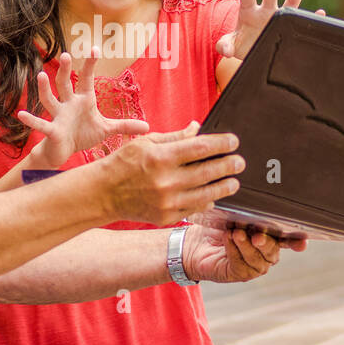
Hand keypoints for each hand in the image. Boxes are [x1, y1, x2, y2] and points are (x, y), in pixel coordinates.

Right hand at [18, 47, 149, 168]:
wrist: (65, 152)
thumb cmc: (83, 135)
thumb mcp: (106, 129)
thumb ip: (125, 125)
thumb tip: (148, 127)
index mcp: (83, 100)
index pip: (87, 78)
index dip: (90, 64)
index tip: (94, 48)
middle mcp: (68, 104)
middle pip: (65, 83)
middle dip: (65, 70)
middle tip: (67, 54)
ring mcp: (58, 116)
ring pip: (50, 99)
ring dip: (45, 89)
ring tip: (40, 75)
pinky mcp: (52, 130)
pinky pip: (41, 124)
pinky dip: (31, 120)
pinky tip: (21, 114)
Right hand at [102, 122, 244, 226]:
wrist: (103, 193)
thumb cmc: (124, 163)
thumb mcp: (146, 142)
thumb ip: (174, 137)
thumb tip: (198, 128)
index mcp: (161, 157)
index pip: (200, 148)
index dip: (221, 143)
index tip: (233, 141)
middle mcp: (166, 181)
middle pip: (208, 172)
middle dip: (228, 166)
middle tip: (240, 162)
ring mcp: (167, 201)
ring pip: (206, 193)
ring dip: (224, 187)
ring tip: (234, 182)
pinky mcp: (166, 216)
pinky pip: (194, 208)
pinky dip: (206, 202)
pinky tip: (214, 196)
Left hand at [181, 223, 306, 283]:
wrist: (193, 241)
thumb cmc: (217, 225)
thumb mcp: (235, 214)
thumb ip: (250, 211)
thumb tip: (259, 199)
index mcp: (270, 237)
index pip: (289, 240)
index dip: (297, 242)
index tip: (301, 242)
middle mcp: (266, 253)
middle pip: (274, 250)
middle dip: (266, 242)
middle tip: (257, 234)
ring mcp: (254, 266)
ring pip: (259, 259)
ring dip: (247, 246)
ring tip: (237, 233)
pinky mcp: (240, 274)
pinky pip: (242, 265)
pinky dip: (235, 251)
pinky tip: (228, 239)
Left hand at [215, 0, 324, 60]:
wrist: (254, 55)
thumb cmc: (241, 46)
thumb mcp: (230, 46)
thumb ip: (226, 45)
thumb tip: (225, 49)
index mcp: (248, 12)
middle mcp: (265, 11)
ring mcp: (278, 19)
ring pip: (289, 3)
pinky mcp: (288, 29)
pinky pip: (301, 22)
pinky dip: (311, 18)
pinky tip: (320, 13)